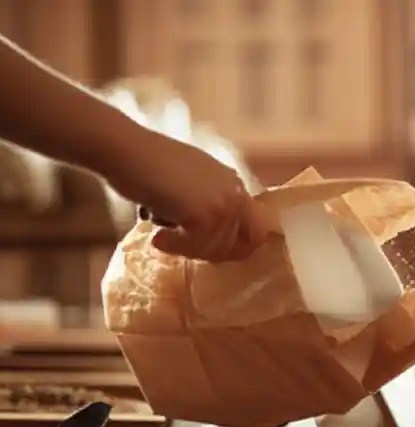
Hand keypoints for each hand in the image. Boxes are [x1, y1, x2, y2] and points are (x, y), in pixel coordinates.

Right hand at [105, 130, 273, 261]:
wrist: (126, 149)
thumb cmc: (147, 164)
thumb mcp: (188, 182)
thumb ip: (206, 203)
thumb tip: (212, 239)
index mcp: (234, 183)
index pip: (253, 230)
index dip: (233, 248)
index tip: (207, 253)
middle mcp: (234, 191)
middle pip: (234, 244)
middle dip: (205, 251)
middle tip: (179, 246)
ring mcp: (222, 203)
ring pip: (213, 248)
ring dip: (186, 249)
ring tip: (161, 238)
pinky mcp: (204, 214)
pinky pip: (195, 246)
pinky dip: (175, 247)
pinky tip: (157, 238)